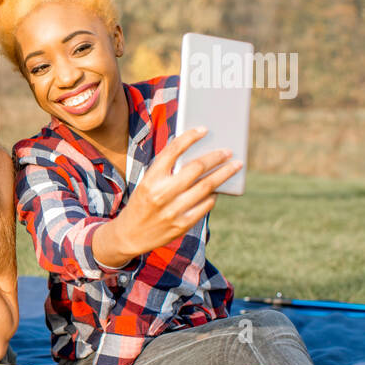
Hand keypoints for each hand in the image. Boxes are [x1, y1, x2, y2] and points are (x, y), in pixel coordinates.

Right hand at [108, 128, 241, 259]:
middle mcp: (161, 194)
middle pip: (196, 168)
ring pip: (207, 186)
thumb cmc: (142, 203)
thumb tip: (196, 152)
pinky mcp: (182, 225)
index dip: (190, 137)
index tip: (204, 129)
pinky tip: (217, 189)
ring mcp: (172, 211)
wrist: (129, 235)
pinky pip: (205, 205)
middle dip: (216, 157)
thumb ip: (166, 169)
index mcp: (150, 179)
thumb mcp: (146, 183)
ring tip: (235, 166)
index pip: (172, 151)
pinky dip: (213, 195)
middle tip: (228, 151)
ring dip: (224, 173)